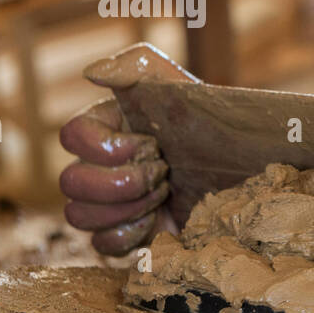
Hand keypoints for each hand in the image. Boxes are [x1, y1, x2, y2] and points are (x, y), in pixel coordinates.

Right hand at [58, 44, 195, 255]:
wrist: (243, 167)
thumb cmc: (211, 120)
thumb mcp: (180, 85)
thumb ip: (137, 67)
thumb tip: (93, 72)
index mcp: (105, 126)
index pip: (71, 136)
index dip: (107, 147)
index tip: (152, 144)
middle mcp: (98, 164)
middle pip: (70, 183)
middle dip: (123, 182)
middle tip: (164, 173)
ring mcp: (108, 202)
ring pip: (79, 216)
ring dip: (128, 207)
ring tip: (165, 193)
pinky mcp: (126, 233)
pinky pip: (102, 245)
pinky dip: (131, 235)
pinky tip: (158, 219)